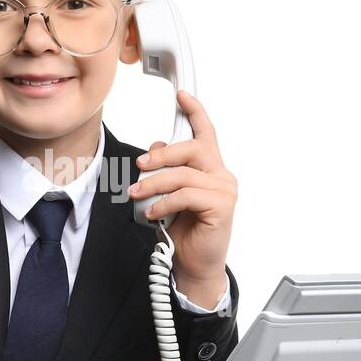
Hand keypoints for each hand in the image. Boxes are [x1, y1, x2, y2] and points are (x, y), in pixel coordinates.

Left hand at [127, 90, 236, 307]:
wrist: (194, 266)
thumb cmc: (184, 231)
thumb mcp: (168, 196)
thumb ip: (164, 172)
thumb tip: (153, 149)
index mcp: (209, 168)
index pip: (205, 133)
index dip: (196, 111)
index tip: (182, 95)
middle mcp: (220, 175)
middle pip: (191, 148)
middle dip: (161, 154)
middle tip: (139, 165)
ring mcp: (224, 190)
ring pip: (183, 173)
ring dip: (153, 182)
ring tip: (136, 194)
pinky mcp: (221, 206)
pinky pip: (185, 194)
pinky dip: (164, 202)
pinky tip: (153, 213)